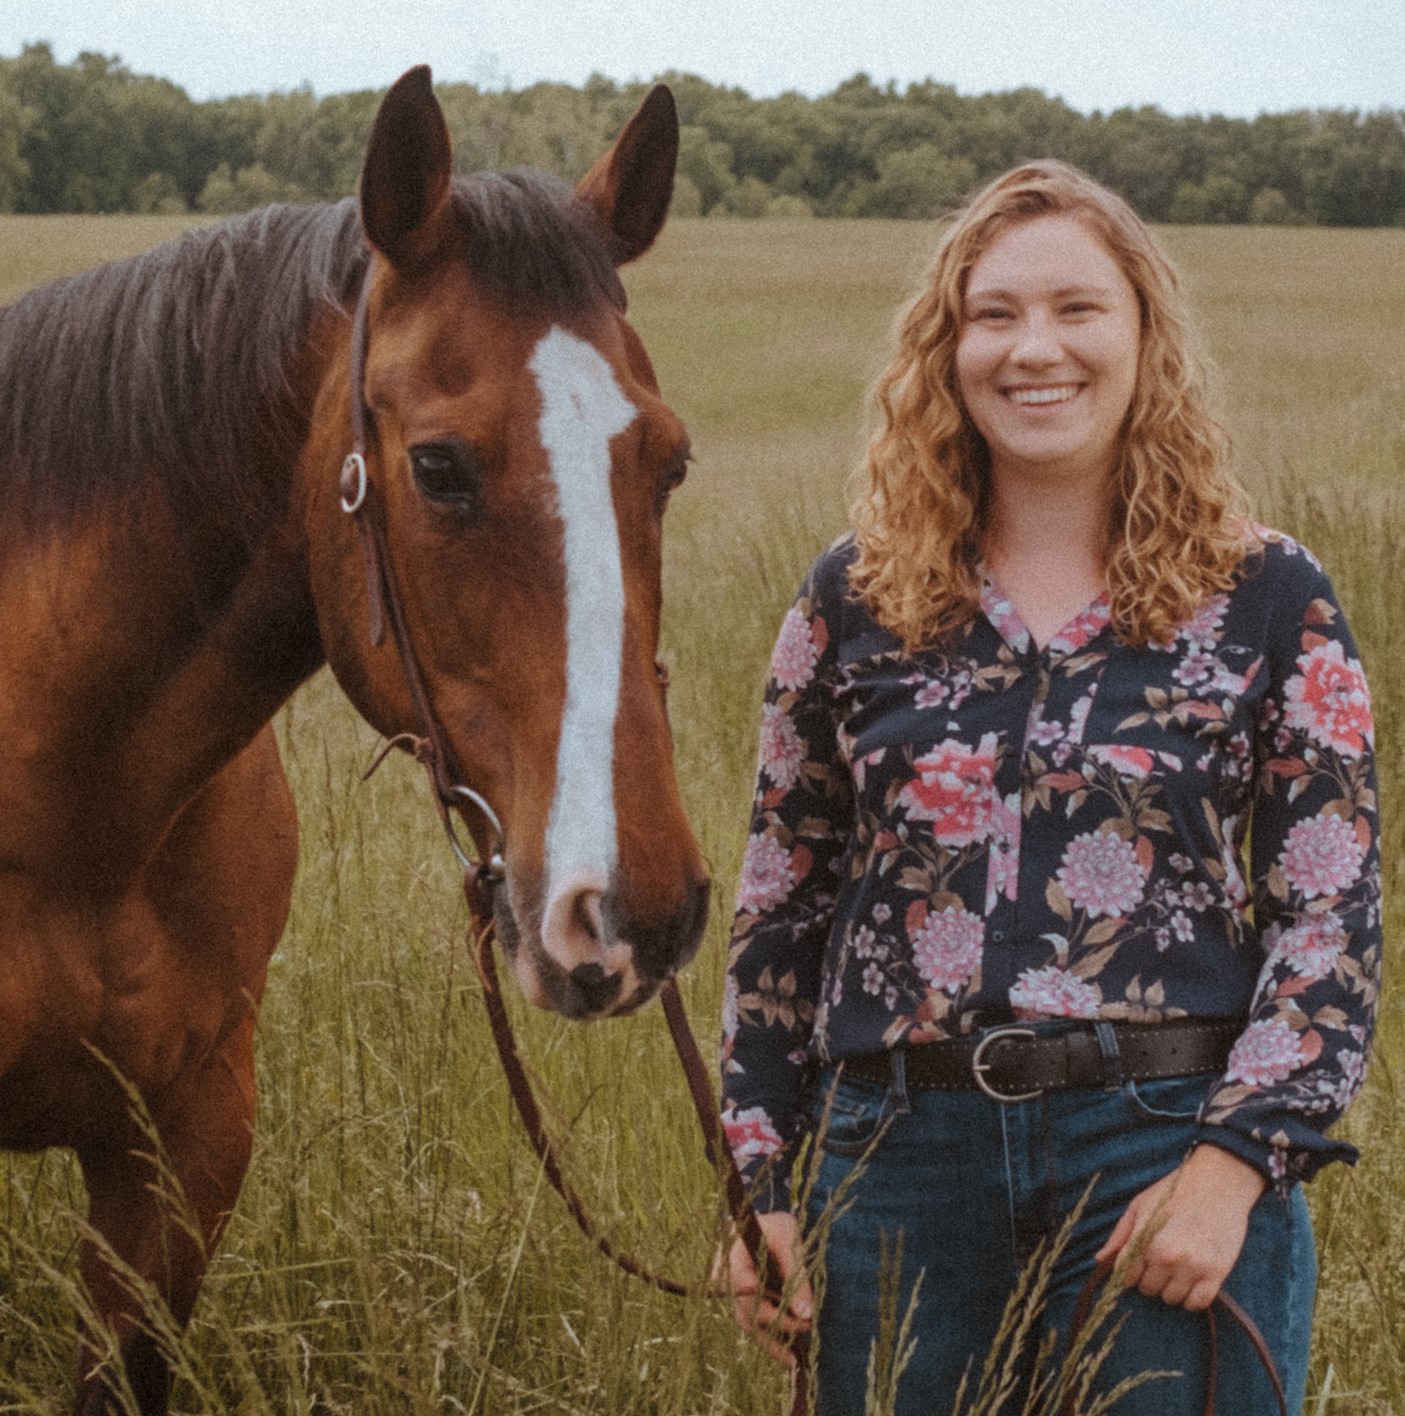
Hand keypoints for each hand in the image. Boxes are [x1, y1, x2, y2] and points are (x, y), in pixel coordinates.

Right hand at [714, 1210, 813, 1365]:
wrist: (761, 1226)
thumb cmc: (774, 1227)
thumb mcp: (788, 1237)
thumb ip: (796, 1272)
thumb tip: (806, 1314)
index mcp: (732, 1257)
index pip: (746, 1289)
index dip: (771, 1311)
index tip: (802, 1322)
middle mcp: (725, 1278)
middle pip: (745, 1314)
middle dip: (773, 1335)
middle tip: (797, 1355)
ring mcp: (730, 1292)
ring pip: (747, 1324)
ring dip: (770, 1344)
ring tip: (793, 1362)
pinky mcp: (739, 1302)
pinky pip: (752, 1322)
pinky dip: (769, 1336)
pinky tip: (787, 1352)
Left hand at [1096, 1144, 1266, 1311]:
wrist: (1217, 1181)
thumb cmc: (1173, 1191)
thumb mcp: (1140, 1206)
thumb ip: (1120, 1235)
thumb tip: (1099, 1260)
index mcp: (1144, 1240)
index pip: (1125, 1277)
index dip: (1129, 1273)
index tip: (1137, 1266)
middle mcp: (1166, 1257)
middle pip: (1148, 1289)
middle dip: (1150, 1278)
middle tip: (1160, 1261)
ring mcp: (1192, 1267)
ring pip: (1171, 1299)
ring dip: (1171, 1288)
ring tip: (1177, 1268)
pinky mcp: (1216, 1272)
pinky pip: (1197, 1303)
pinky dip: (1192, 1299)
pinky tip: (1191, 1282)